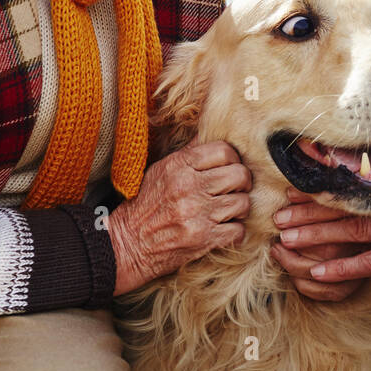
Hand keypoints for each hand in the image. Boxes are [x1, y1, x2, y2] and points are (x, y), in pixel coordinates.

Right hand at [109, 139, 251, 294]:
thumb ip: (189, 152)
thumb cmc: (144, 205)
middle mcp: (189, 187)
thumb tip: (210, 127)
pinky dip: (235, 232)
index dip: (233, 159)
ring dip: (240, 209)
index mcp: (179, 166)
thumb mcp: (161, 169)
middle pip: (239, 175)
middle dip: (242, 183)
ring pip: (243, 203)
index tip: (229, 168)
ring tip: (229, 211)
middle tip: (234, 190)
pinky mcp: (203, 239)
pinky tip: (225, 230)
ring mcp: (197, 214)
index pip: (225, 151)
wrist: (127, 244)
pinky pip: (238, 230)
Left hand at [272, 157, 370, 282]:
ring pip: (348, 232)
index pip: (360, 174)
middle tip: (280, 212)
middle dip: (309, 209)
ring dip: (314, 236)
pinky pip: (369, 264)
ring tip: (285, 239)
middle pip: (344, 203)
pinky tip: (316, 273)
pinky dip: (341, 269)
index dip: (328, 179)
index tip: (304, 179)